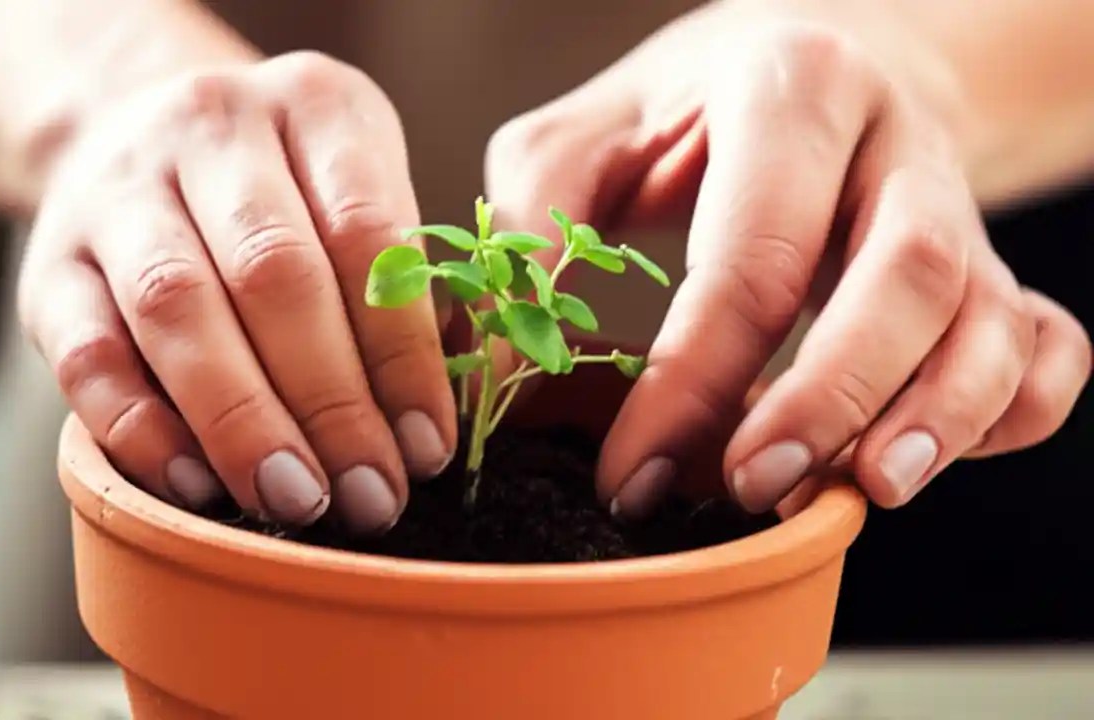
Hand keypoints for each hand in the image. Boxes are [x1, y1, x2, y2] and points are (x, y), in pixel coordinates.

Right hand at [18, 53, 455, 533]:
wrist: (130, 134)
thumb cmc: (284, 191)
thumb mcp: (355, 190)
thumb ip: (394, 283)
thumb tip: (422, 430)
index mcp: (312, 104)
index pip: (367, 233)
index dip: (402, 352)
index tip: (426, 448)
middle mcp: (209, 125)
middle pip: (274, 273)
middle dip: (331, 401)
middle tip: (370, 495)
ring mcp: (116, 190)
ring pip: (177, 309)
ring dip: (244, 422)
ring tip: (297, 501)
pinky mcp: (49, 265)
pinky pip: (89, 355)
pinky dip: (145, 430)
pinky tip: (199, 486)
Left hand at [485, 2, 1091, 517]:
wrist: (824, 45)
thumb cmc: (692, 105)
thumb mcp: (593, 126)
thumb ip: (539, 215)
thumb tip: (511, 348)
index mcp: (793, 87)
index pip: (753, 254)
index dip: (692, 380)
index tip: (634, 474)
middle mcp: (894, 142)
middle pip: (906, 276)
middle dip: (829, 398)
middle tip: (747, 486)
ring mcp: (959, 203)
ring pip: (990, 315)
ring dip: (940, 416)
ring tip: (867, 491)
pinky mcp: (996, 258)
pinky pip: (1048, 342)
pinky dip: (1014, 410)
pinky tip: (934, 450)